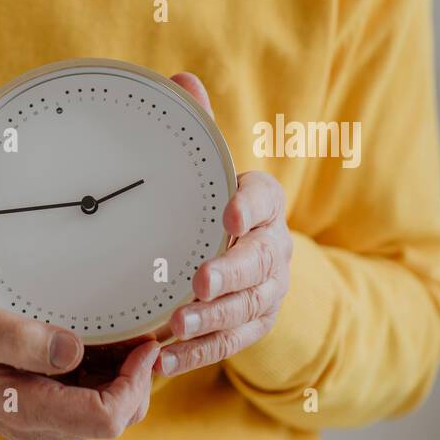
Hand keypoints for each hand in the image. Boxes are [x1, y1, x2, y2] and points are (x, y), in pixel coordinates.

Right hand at [0, 290, 160, 439]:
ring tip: (135, 330)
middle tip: (149, 329)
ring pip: (110, 407)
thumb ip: (17, 339)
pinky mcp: (45, 405)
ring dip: (128, 373)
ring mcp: (45, 419)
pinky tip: (110, 339)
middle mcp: (43, 426)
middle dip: (140, 377)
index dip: (134, 381)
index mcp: (29, 412)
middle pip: (118, 415)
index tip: (142, 342)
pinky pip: (92, 396)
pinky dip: (110, 371)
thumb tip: (72, 350)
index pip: (107, 416)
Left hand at [150, 71, 293, 378]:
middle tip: (198, 282)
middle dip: (230, 274)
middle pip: (258, 262)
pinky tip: (166, 360)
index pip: (265, 199)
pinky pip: (230, 345)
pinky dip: (198, 354)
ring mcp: (266, 292)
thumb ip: (198, 125)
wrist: (239, 248)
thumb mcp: (208, 164)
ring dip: (212, 320)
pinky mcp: (253, 325)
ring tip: (176, 326)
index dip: (249, 205)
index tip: (228, 213)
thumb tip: (181, 79)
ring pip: (246, 309)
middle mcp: (274, 249)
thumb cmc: (215, 199)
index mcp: (263, 203)